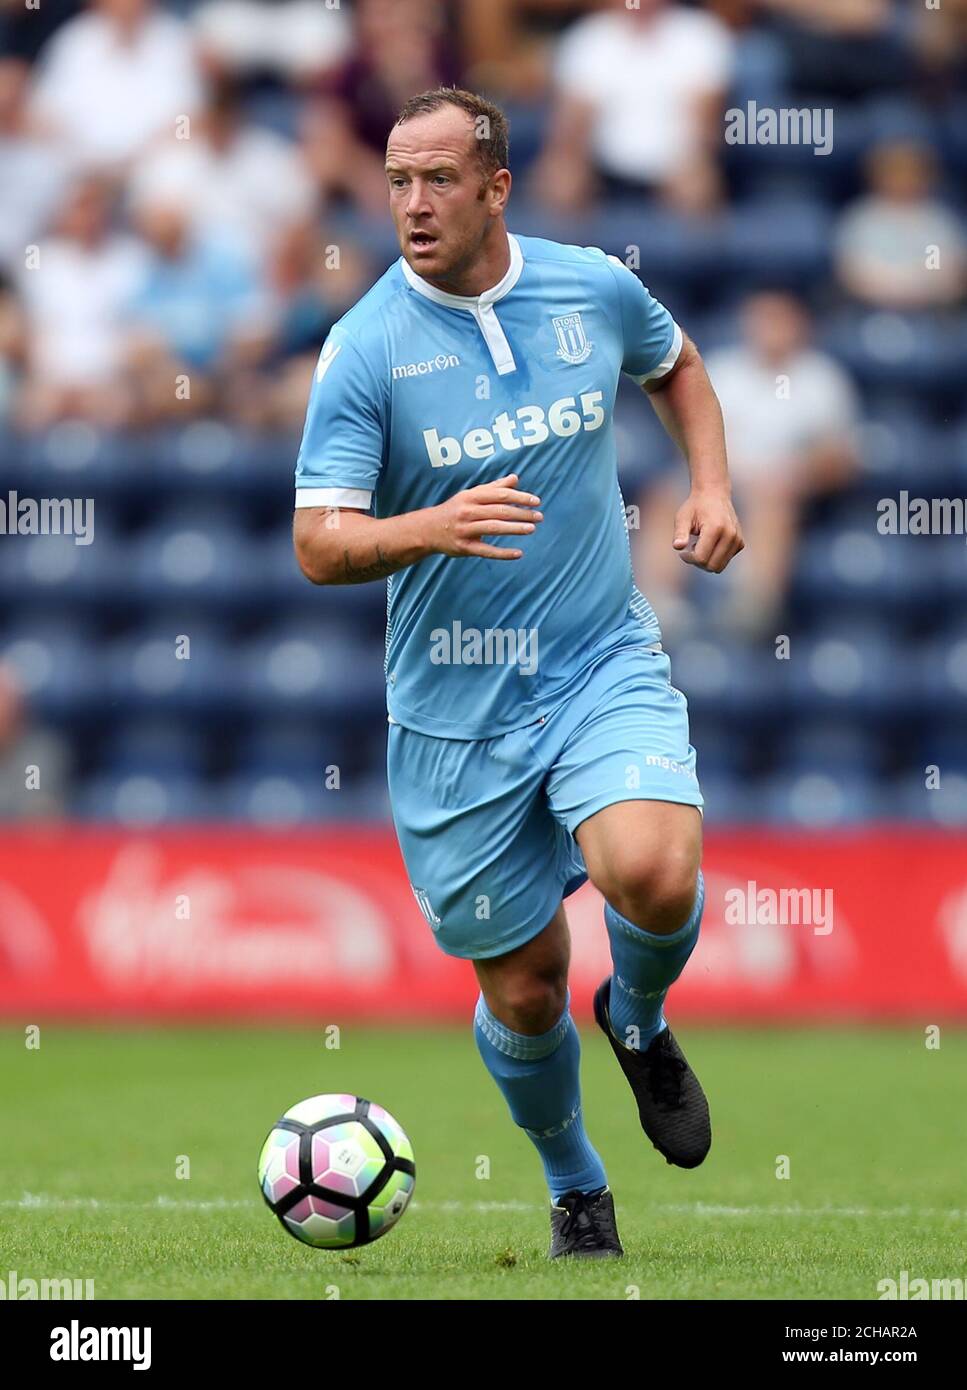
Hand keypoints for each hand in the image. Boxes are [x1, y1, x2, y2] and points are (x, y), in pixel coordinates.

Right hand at [426, 474, 542, 560]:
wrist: (428, 529)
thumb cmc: (455, 510)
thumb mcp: (471, 495)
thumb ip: (494, 488)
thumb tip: (515, 478)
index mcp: (471, 497)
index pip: (500, 495)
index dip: (519, 497)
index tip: (536, 501)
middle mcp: (467, 511)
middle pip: (499, 511)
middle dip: (521, 513)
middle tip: (539, 516)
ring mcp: (465, 530)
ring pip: (494, 528)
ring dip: (514, 528)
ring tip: (532, 529)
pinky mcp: (464, 547)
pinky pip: (486, 551)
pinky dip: (503, 553)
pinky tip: (518, 553)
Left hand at [672, 489, 743, 572]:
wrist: (714, 494)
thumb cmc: (695, 507)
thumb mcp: (683, 517)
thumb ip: (680, 533)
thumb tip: (677, 546)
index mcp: (716, 528)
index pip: (701, 558)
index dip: (688, 558)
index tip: (682, 550)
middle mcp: (730, 535)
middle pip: (712, 566)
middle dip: (698, 562)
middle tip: (690, 548)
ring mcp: (737, 540)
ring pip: (719, 566)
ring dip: (706, 561)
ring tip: (699, 545)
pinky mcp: (740, 543)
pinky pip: (725, 561)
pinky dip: (715, 557)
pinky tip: (709, 544)